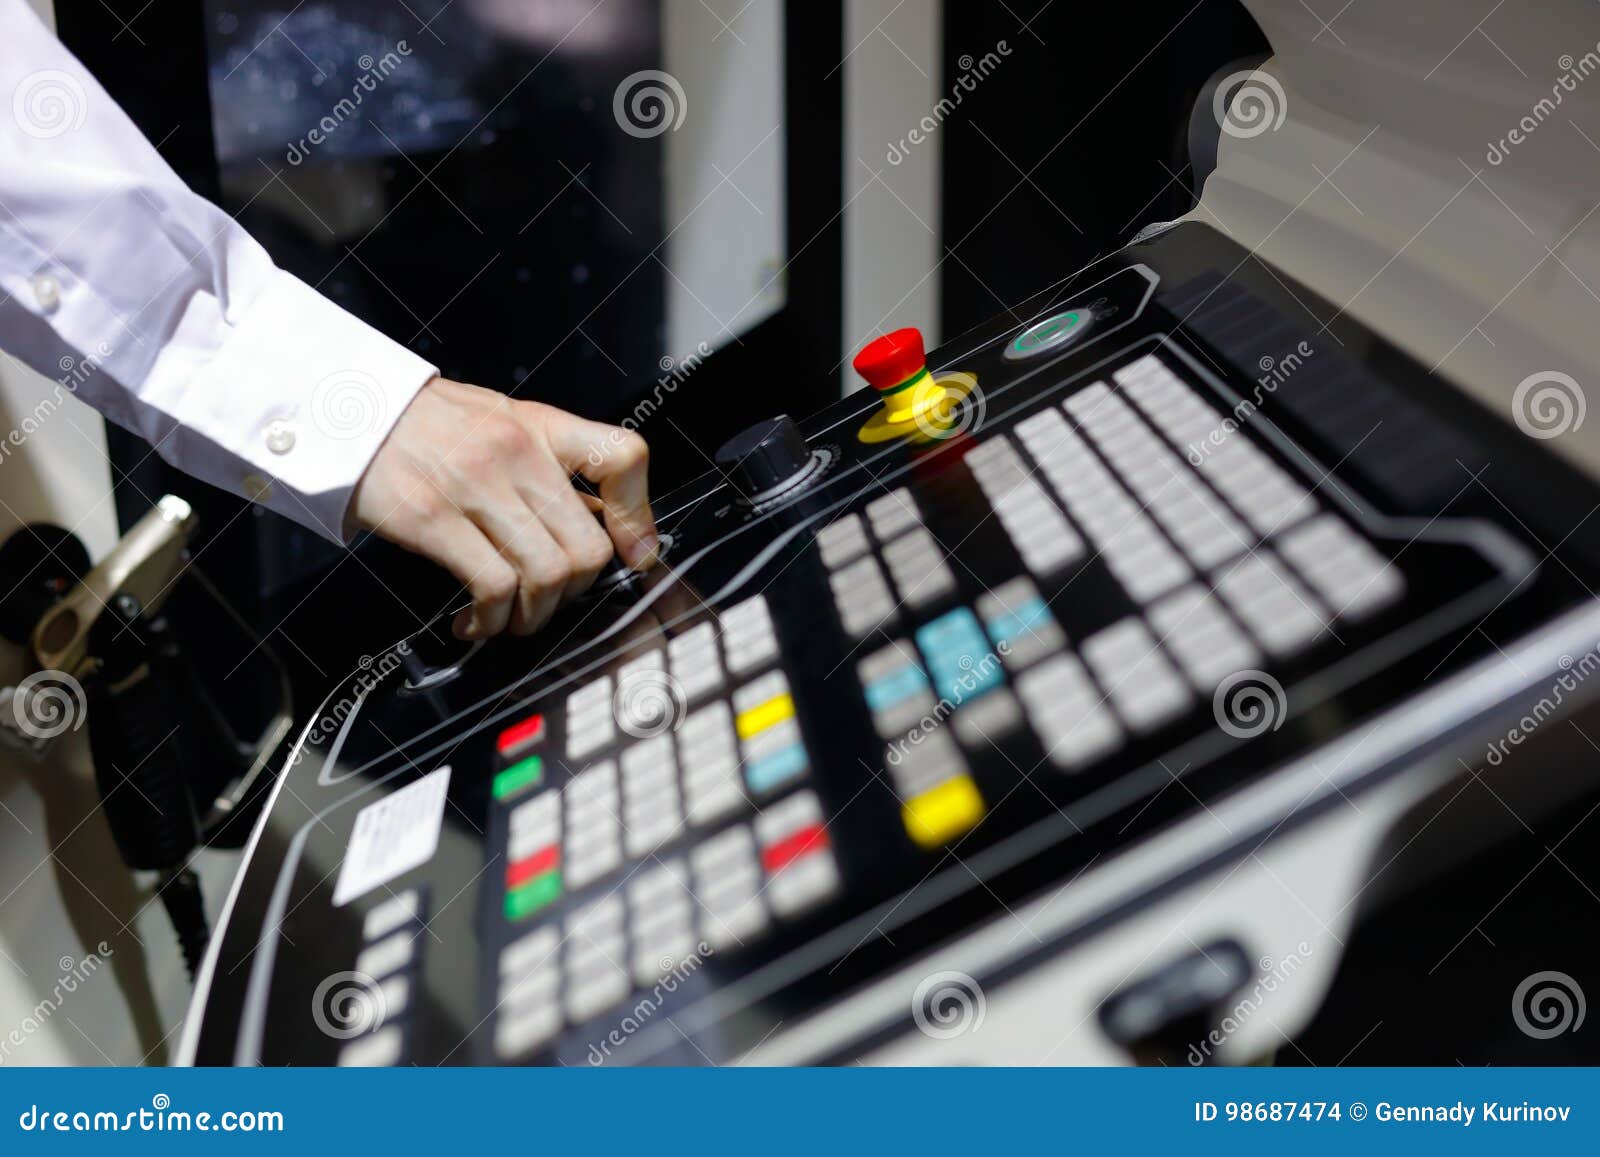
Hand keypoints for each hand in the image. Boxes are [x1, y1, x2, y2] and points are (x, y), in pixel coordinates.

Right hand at [350, 377, 657, 637]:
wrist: (346, 410)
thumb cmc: (426, 424)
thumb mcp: (503, 423)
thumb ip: (552, 468)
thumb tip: (601, 523)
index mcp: (542, 427)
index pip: (623, 459)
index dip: (638, 518)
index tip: (634, 556)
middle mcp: (517, 453)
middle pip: (589, 547)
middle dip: (574, 593)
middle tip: (546, 599)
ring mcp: (475, 485)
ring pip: (548, 574)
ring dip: (532, 615)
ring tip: (508, 617)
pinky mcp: (432, 518)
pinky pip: (491, 586)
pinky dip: (490, 619)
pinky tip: (473, 620)